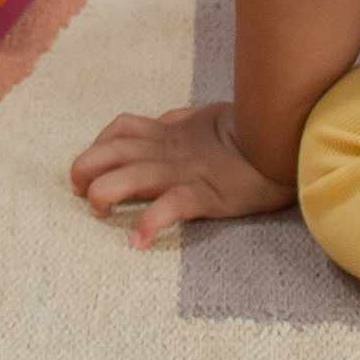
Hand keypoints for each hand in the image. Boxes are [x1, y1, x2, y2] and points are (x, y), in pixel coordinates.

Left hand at [70, 102, 295, 248]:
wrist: (282, 141)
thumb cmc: (249, 133)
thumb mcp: (208, 120)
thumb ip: (183, 121)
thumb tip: (165, 119)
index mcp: (171, 132)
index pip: (122, 129)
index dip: (97, 143)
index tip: (87, 165)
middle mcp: (171, 150)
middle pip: (115, 149)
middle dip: (86, 165)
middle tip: (76, 188)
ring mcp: (185, 171)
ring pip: (133, 176)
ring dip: (106, 192)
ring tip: (96, 209)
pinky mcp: (205, 194)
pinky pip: (171, 207)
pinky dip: (150, 223)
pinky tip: (136, 241)